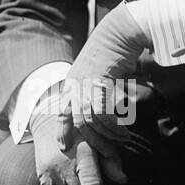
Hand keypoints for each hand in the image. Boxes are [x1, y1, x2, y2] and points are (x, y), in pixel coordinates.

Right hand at [31, 106, 122, 184]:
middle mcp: (64, 166)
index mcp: (83, 156)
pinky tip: (64, 175)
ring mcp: (51, 172)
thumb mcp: (100, 142)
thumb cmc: (82, 133)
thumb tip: (123, 180)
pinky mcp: (42, 177)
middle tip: (89, 173)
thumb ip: (112, 161)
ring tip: (74, 171)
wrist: (49, 124)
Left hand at [56, 2, 151, 152]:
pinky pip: (104, 113)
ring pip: (90, 120)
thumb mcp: (98, 72)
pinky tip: (124, 132)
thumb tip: (103, 107)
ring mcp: (86, 84)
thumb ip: (95, 91)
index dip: (61, 130)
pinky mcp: (100, 83)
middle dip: (89, 141)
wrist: (121, 31)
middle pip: (76, 121)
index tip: (63, 146)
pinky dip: (114, 127)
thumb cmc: (114, 52)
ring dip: (107, 136)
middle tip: (103, 154)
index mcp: (72, 83)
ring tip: (121, 142)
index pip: (61, 111)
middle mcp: (75, 85)